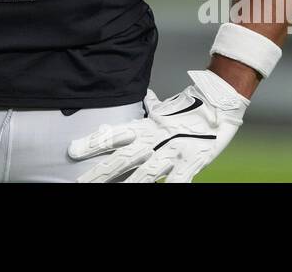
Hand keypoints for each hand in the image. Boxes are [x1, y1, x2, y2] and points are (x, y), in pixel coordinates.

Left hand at [67, 69, 247, 181]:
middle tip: (80, 181)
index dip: (94, 142)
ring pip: (147, 172)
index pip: (116, 134)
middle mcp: (156, 138)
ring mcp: (174, 151)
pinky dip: (172, 187)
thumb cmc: (192, 107)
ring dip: (129, 185)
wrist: (220, 101)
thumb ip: (151, 108)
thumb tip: (144, 99)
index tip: (71, 150)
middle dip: (101, 171)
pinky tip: (164, 191)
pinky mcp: (192, 160)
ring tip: (111, 193)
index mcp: (148, 126)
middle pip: (124, 157)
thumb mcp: (166, 108)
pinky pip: (180, 179)